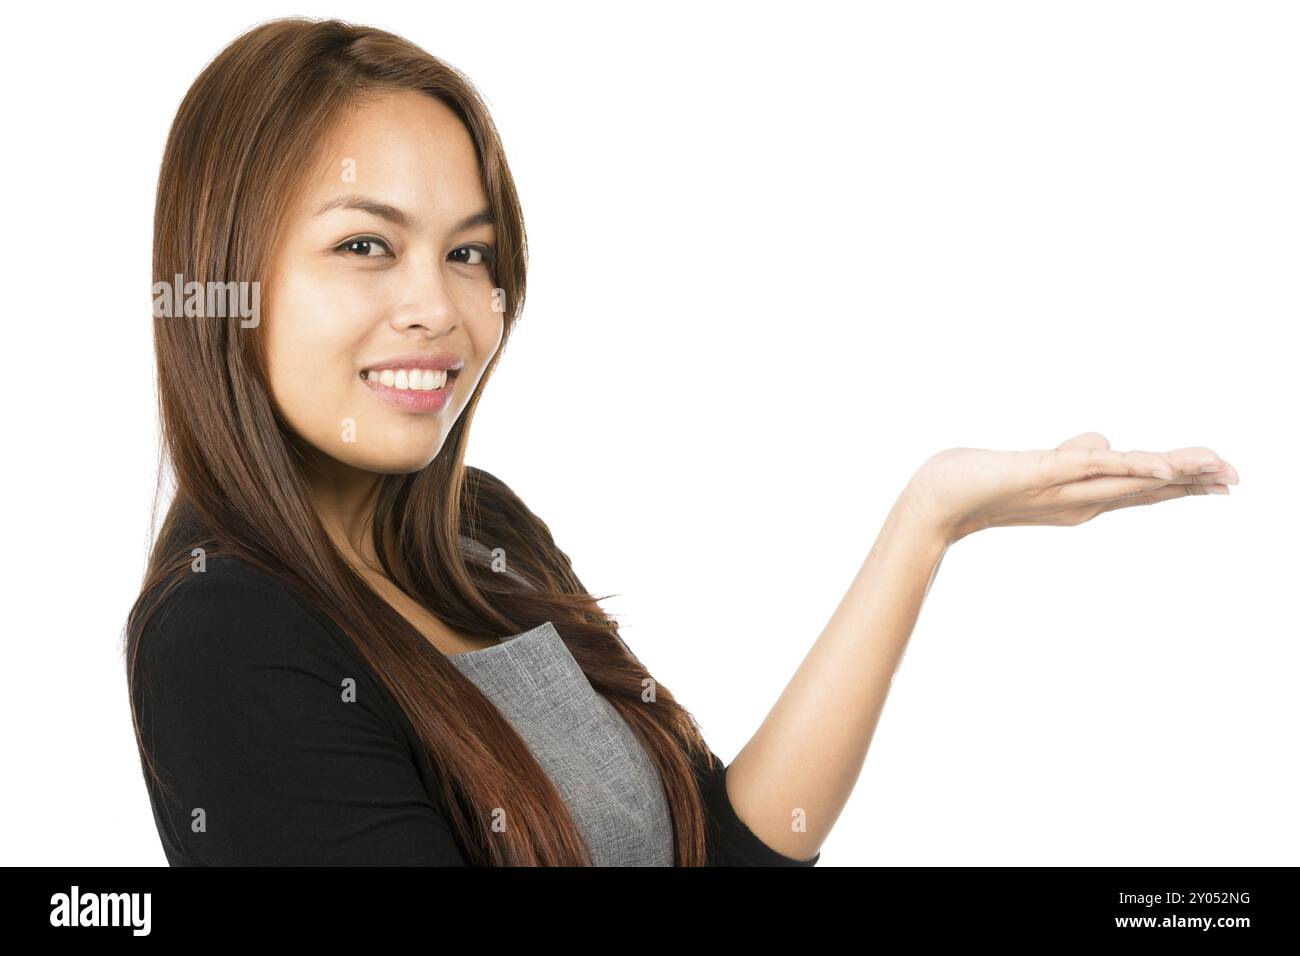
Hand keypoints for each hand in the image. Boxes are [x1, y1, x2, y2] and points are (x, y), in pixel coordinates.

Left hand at [900, 431, 1239, 545]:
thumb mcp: (1037, 464)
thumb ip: (1075, 455)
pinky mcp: (1045, 474)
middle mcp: (1078, 500)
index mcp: (1079, 498)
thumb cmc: (979, 481)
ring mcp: (1064, 489)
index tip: (1220, 480)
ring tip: (1217, 471)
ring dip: (1176, 473)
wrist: (936, 500)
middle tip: (1238, 478)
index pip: (1140, 488)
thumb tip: (1106, 441)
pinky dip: (1130, 468)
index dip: (1180, 482)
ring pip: (1131, 480)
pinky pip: (1095, 470)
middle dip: (1193, 481)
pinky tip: (1161, 469)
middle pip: (1147, 487)